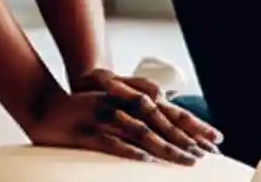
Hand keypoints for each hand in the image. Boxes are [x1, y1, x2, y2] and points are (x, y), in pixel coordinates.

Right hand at [71, 68, 221, 157]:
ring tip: (184, 159)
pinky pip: (112, 142)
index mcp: (135, 102)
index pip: (172, 115)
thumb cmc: (85, 106)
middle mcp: (126, 107)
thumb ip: (140, 104)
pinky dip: (129, 150)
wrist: (46, 103)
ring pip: (143, 134)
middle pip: (163, 124)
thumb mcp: (116, 102)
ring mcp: (109, 118)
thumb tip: (165, 104)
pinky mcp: (90, 131)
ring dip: (165, 147)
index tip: (214, 140)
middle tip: (206, 155)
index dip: (194, 127)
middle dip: (187, 140)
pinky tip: (144, 158)